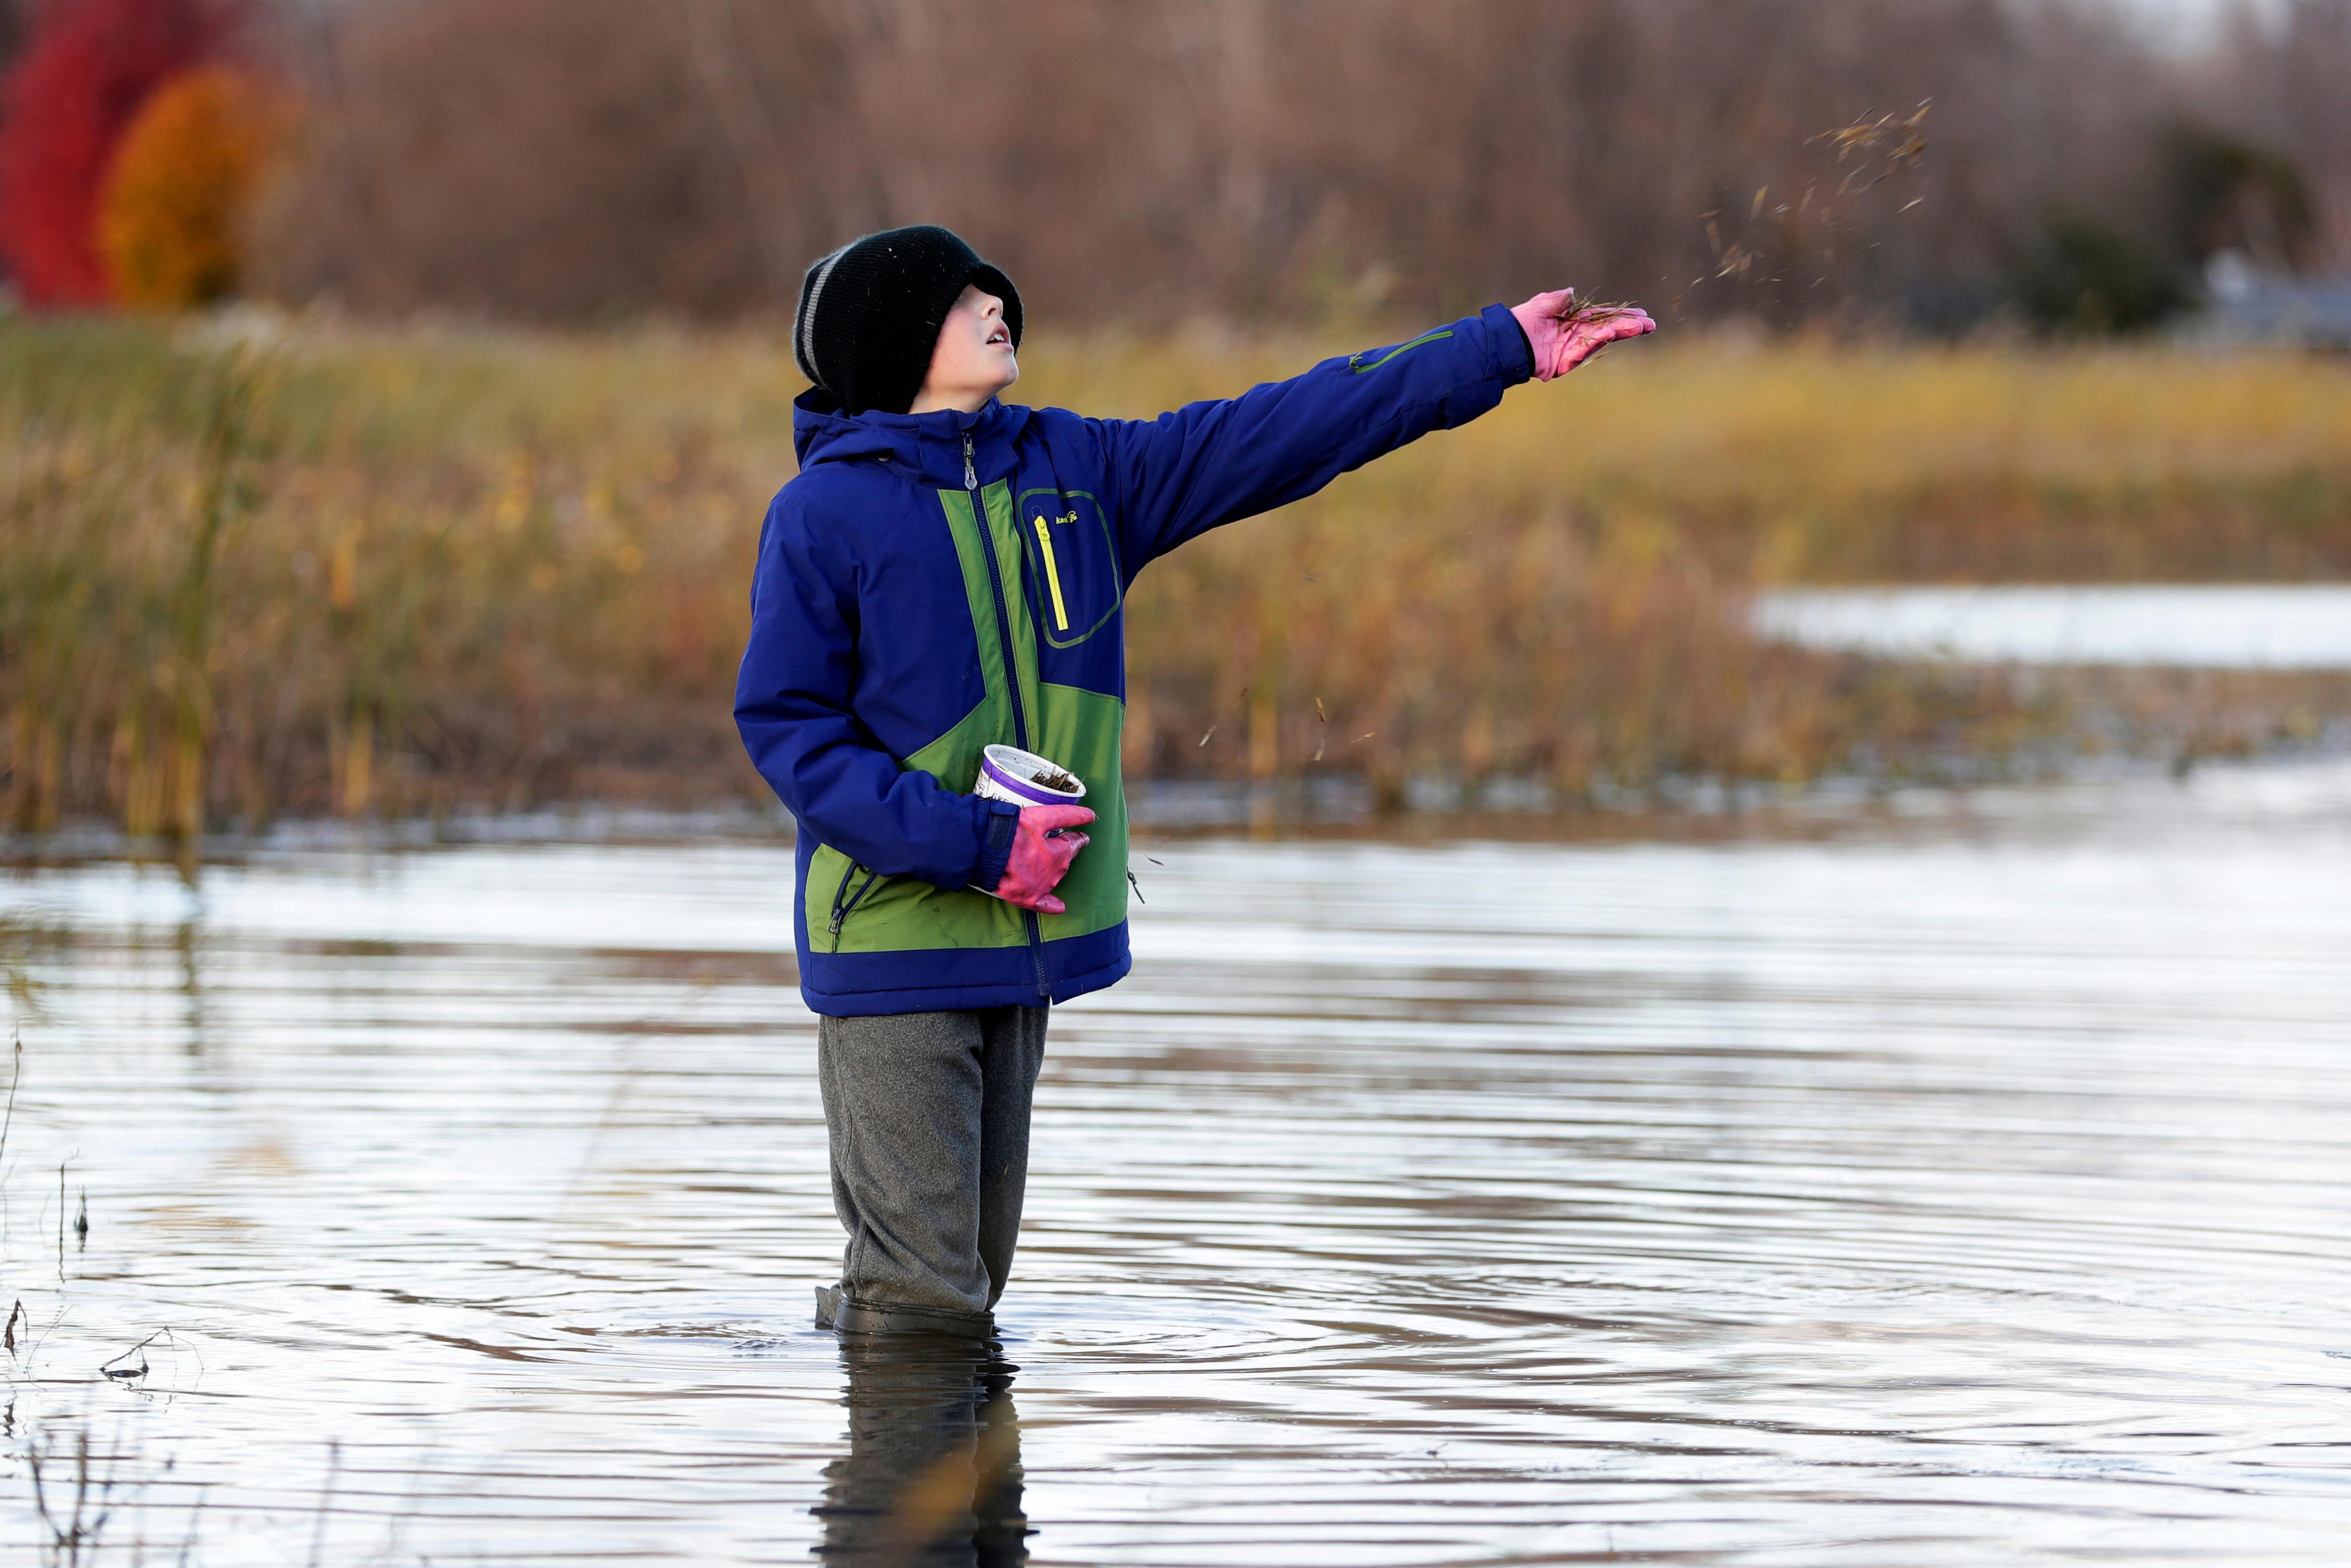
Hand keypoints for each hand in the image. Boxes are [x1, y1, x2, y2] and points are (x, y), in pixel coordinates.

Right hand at [994, 804, 1094, 913]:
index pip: (1072, 845)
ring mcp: (1038, 888)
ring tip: (1048, 862)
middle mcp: (1051, 874)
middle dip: (1065, 853)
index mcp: (1057, 855)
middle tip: (1064, 845)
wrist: (979, 850)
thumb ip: (1066, 815)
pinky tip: (1059, 907)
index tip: (1082, 836)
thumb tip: (1091, 815)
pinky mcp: (1023, 897)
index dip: (1077, 838)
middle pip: (1063, 862)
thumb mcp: (1039, 817)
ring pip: (1052, 878)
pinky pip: (1041, 904)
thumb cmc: (1007, 831)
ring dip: (1053, 870)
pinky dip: (1050, 905)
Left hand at [1510, 288, 1656, 380]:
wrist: (1508, 341)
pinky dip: (1598, 341)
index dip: (1623, 316)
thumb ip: (1561, 298)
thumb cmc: (1524, 320)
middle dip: (1629, 326)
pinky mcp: (1566, 362)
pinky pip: (1585, 350)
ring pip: (1601, 339)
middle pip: (1608, 329)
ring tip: (1639, 327)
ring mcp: (1573, 349)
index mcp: (1575, 321)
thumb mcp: (1544, 302)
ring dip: (1620, 332)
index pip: (1604, 318)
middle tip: (1650, 325)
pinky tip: (1612, 333)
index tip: (1643, 315)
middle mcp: (1577, 335)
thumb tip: (1573, 291)